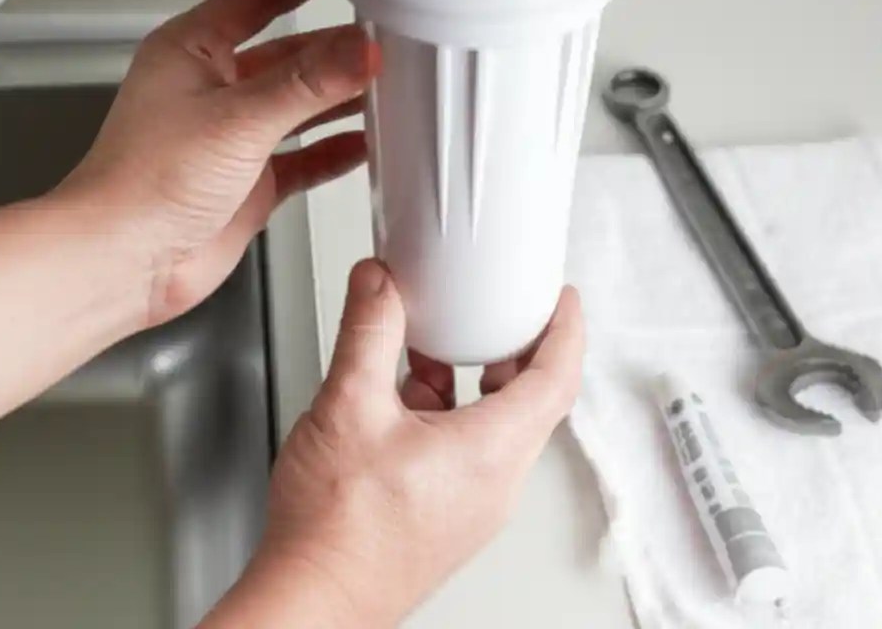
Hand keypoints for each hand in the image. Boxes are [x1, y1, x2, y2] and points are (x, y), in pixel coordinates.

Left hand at [52, 0, 377, 327]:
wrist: (124, 262)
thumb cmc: (141, 183)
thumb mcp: (236, 119)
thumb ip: (306, 84)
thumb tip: (358, 50)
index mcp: (191, 51)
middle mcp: (212, 90)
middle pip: (290, 54)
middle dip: (337, 46)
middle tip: (386, 36)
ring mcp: (232, 138)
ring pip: (301, 106)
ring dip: (341, 99)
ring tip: (389, 85)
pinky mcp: (249, 183)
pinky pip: (304, 158)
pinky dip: (335, 150)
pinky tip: (366, 143)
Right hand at [204, 261, 584, 627]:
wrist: (315, 595)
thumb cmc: (337, 528)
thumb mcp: (347, 405)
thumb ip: (368, 332)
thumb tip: (378, 285)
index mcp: (490, 451)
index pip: (557, 378)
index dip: (565, 329)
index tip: (562, 299)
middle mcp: (494, 483)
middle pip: (532, 401)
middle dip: (517, 349)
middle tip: (504, 311)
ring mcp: (474, 505)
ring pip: (496, 428)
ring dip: (476, 381)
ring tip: (440, 346)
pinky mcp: (448, 517)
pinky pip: (470, 453)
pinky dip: (452, 414)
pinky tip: (405, 400)